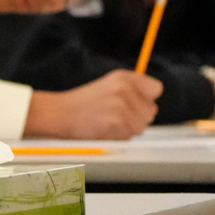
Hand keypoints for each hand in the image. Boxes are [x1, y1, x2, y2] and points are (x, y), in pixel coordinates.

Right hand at [24, 70, 161, 139]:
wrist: (59, 113)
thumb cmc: (82, 103)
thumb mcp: (109, 86)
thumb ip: (132, 92)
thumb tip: (153, 109)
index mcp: (124, 77)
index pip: (156, 89)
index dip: (146, 99)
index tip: (133, 104)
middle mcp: (125, 88)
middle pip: (150, 112)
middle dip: (136, 118)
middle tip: (114, 116)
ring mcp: (120, 106)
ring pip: (140, 127)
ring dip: (126, 130)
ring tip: (107, 123)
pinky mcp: (115, 122)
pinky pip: (128, 137)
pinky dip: (117, 137)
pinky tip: (102, 130)